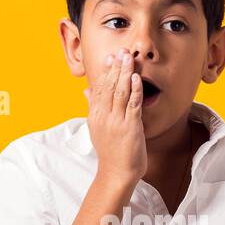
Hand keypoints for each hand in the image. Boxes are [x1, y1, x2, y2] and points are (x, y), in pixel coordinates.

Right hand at [82, 48, 145, 186]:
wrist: (116, 174)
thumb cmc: (110, 153)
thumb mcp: (97, 128)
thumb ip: (93, 107)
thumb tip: (87, 91)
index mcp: (95, 115)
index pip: (99, 88)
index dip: (105, 71)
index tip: (110, 57)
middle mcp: (104, 116)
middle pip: (109, 86)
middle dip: (116, 67)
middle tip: (122, 51)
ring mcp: (116, 121)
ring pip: (120, 92)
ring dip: (125, 73)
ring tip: (129, 58)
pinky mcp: (129, 127)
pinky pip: (132, 104)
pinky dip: (134, 90)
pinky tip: (137, 78)